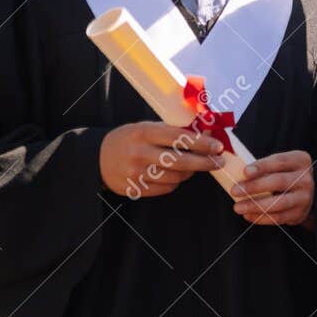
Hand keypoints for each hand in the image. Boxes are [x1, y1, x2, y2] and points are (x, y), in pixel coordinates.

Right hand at [100, 121, 223, 197]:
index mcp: (144, 132)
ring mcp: (136, 173)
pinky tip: (173, 175)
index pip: (179, 138)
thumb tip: (206, 133)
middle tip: (219, 161)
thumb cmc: (130, 139)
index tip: (217, 146)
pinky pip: (165, 188)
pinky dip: (175, 182)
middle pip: (180, 162)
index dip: (201, 143)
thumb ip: (173, 131)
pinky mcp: (135, 188)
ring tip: (192, 166)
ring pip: (175, 177)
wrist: (97, 157)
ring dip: (189, 172)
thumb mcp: (147, 127)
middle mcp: (140, 153)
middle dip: (204, 162)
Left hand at [231, 150, 314, 226]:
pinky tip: (248, 215)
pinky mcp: (299, 213)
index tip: (245, 172)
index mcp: (300, 160)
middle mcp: (305, 178)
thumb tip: (236, 172)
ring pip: (278, 203)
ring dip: (255, 205)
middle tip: (235, 190)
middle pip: (278, 181)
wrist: (306, 193)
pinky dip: (261, 218)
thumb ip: (262, 167)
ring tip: (238, 207)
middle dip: (254, 186)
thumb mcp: (279, 165)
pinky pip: (278, 218)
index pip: (280, 161)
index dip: (262, 166)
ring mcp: (304, 197)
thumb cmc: (284, 175)